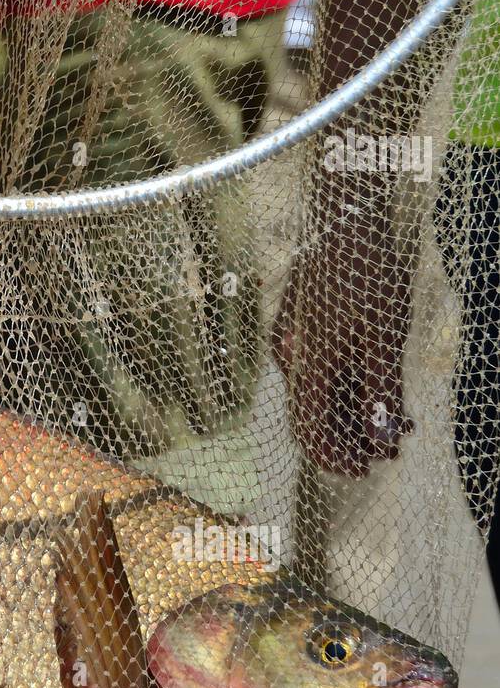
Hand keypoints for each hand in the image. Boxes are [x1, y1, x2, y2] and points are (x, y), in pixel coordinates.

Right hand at [271, 221, 412, 477]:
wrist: (343, 218)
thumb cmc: (366, 275)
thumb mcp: (384, 338)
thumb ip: (380, 392)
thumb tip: (380, 441)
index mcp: (308, 366)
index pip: (310, 432)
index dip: (336, 458)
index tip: (367, 468)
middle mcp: (292, 358)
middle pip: (314, 415)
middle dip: (353, 437)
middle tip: (393, 445)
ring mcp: (293, 341)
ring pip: (319, 391)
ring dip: (353, 411)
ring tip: (396, 416)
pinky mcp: (300, 326)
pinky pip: (318, 368)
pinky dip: (345, 384)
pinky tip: (376, 382)